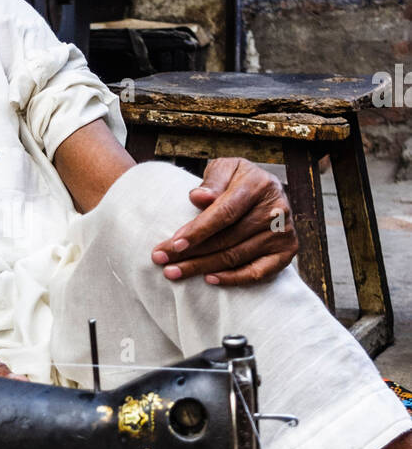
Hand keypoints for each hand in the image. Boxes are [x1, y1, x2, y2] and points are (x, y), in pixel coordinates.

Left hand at [151, 157, 297, 285]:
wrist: (266, 190)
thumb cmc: (237, 180)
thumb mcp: (225, 169)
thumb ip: (212, 182)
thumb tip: (198, 197)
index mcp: (259, 185)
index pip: (224, 213)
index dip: (198, 230)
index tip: (173, 244)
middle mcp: (276, 209)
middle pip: (227, 239)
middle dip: (190, 252)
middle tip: (161, 260)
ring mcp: (284, 232)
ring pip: (236, 257)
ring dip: (202, 267)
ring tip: (173, 272)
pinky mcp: (287, 251)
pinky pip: (257, 272)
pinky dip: (232, 278)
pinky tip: (208, 279)